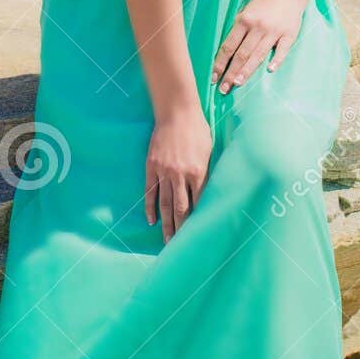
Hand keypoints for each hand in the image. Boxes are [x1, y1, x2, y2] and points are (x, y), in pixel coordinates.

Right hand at [145, 102, 212, 242]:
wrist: (176, 111)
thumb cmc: (197, 129)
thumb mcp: (209, 150)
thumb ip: (207, 171)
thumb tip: (207, 191)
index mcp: (199, 172)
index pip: (199, 203)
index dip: (198, 220)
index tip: (198, 234)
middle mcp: (181, 175)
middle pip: (181, 209)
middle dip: (181, 229)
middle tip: (180, 246)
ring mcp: (165, 172)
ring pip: (164, 204)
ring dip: (166, 224)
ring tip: (166, 240)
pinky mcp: (152, 167)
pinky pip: (150, 191)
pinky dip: (150, 207)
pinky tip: (151, 220)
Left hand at [211, 0, 308, 92]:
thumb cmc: (265, 2)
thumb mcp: (246, 10)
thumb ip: (238, 29)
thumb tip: (228, 51)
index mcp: (244, 20)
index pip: (229, 46)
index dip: (220, 63)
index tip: (214, 77)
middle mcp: (258, 27)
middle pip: (242, 54)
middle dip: (230, 73)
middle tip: (223, 88)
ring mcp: (274, 31)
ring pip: (258, 54)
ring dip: (246, 71)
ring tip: (237, 84)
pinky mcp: (289, 34)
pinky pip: (282, 50)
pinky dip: (276, 60)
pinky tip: (269, 70)